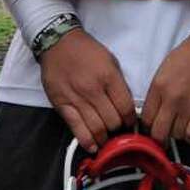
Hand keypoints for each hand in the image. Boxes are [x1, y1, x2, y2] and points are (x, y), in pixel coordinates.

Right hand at [40, 29, 135, 152]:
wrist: (58, 42)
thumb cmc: (86, 51)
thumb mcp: (110, 61)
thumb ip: (119, 84)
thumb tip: (126, 107)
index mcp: (109, 77)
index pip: (126, 108)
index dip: (130, 120)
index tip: (130, 123)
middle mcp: (93, 90)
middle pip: (112, 122)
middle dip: (118, 130)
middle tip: (119, 132)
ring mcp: (77, 98)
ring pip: (96, 129)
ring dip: (105, 139)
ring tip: (107, 140)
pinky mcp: (62, 105)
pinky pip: (76, 128)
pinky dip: (87, 141)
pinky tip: (93, 147)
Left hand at [142, 34, 189, 144]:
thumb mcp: (165, 68)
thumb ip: (158, 90)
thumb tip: (153, 109)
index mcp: (159, 86)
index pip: (146, 118)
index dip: (148, 127)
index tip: (152, 128)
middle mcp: (171, 98)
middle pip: (158, 132)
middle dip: (159, 136)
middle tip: (164, 135)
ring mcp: (189, 106)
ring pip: (176, 135)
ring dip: (178, 133)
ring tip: (182, 124)